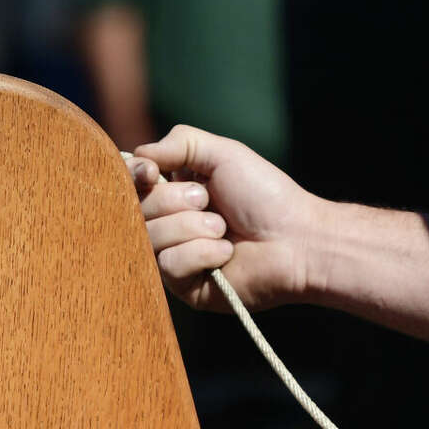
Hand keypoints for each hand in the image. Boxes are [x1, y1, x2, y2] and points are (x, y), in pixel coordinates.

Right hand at [129, 124, 322, 310]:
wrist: (296, 238)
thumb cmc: (264, 195)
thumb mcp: (224, 153)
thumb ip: (180, 143)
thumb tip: (139, 157)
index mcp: (174, 189)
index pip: (132, 181)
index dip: (137, 176)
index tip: (151, 173)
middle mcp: (168, 221)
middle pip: (136, 208)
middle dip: (176, 200)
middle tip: (209, 200)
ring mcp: (174, 254)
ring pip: (151, 237)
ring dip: (194, 227)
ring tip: (224, 228)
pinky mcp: (184, 285)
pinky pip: (169, 265)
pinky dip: (202, 253)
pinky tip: (226, 253)